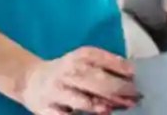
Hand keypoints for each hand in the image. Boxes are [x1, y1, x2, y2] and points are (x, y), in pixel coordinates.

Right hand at [19, 47, 140, 114]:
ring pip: (80, 99)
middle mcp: (68, 72)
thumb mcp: (84, 60)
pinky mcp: (47, 109)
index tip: (136, 75)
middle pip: (93, 79)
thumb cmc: (68, 72)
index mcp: (80, 57)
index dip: (119, 67)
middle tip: (134, 96)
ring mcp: (57, 91)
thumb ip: (106, 65)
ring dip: (97, 104)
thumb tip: (132, 73)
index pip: (100, 58)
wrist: (31, 80)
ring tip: (113, 108)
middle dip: (115, 88)